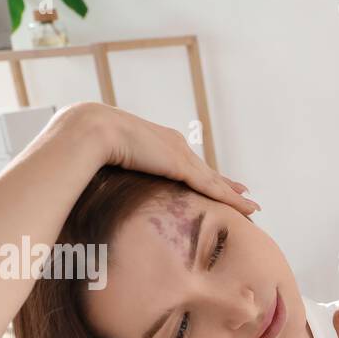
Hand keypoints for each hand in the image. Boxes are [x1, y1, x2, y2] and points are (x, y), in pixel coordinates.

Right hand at [56, 102, 257, 215]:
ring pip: (214, 181)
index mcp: (157, 142)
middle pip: (205, 171)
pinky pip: (213, 188)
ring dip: (234, 195)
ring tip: (251, 206)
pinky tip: (247, 207)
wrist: (90, 130)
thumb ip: (113, 172)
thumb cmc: (87, 146)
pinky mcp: (181, 166)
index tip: (215, 183)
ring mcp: (179, 155)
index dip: (201, 175)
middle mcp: (173, 146)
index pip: (186, 163)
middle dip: (224, 184)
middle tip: (243, 194)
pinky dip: (232, 199)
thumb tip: (98, 189)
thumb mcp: (106, 161)